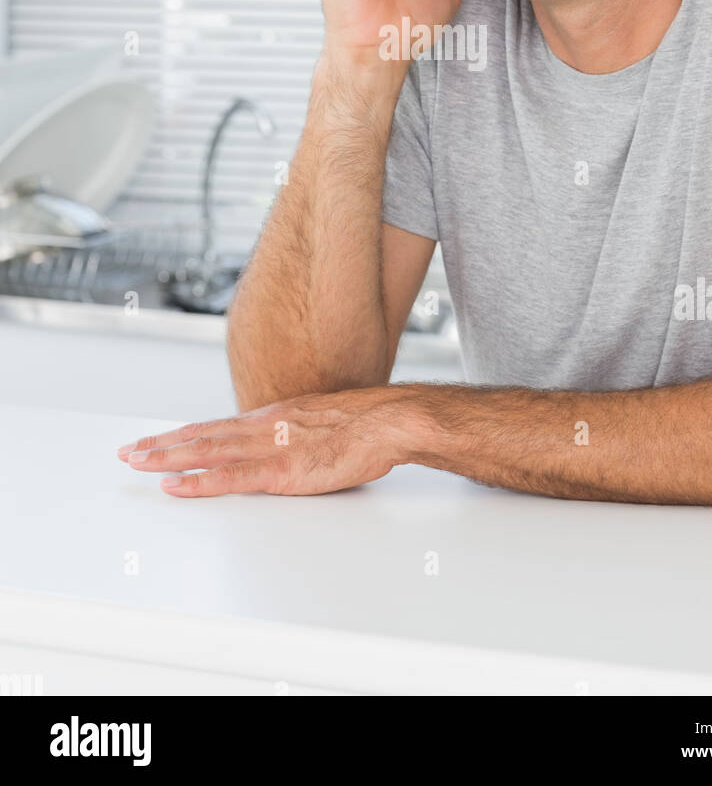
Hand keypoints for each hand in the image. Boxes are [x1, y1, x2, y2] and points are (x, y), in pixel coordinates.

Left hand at [116, 388, 411, 496]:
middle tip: (129, 452)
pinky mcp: (285, 470)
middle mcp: (264, 427)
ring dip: (169, 458)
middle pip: (203, 436)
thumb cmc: (365, 425)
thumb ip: (294, 434)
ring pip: (209, 452)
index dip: (183, 433)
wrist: (390, 421)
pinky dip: (201, 482)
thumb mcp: (319, 423)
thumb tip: (282, 445)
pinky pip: (233, 478)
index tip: (155, 439)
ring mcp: (272, 447)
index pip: (217, 426)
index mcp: (273, 418)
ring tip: (138, 463)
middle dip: (163, 444)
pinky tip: (177, 485)